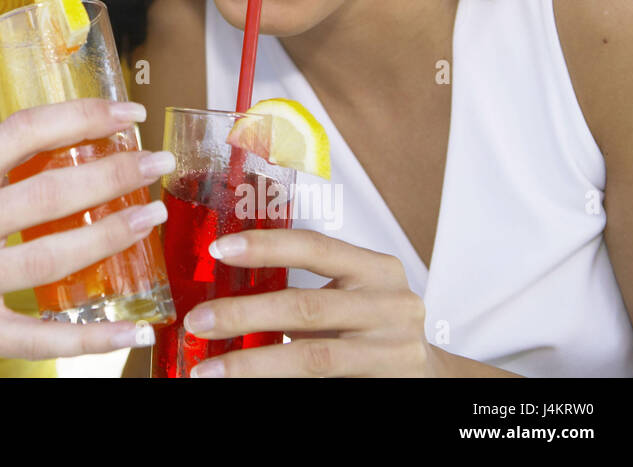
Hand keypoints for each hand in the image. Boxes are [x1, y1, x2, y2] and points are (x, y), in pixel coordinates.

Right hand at [0, 98, 170, 369]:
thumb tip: (75, 146)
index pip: (22, 132)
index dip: (81, 116)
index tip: (127, 114)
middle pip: (47, 194)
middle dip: (113, 175)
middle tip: (156, 164)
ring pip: (49, 259)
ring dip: (109, 237)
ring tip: (151, 219)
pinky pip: (39, 337)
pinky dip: (91, 337)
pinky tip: (132, 328)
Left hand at [182, 229, 435, 377]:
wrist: (434, 377)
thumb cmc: (375, 328)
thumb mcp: (353, 295)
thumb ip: (307, 288)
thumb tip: (224, 294)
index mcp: (377, 270)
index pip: (315, 247)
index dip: (265, 246)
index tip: (218, 249)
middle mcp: (392, 305)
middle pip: (305, 307)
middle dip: (243, 314)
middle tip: (198, 321)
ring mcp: (395, 350)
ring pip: (313, 356)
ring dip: (252, 365)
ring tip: (209, 370)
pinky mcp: (391, 383)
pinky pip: (324, 384)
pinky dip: (279, 384)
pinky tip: (244, 386)